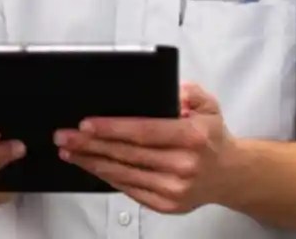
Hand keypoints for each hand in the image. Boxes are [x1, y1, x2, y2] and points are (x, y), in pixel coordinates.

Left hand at [55, 83, 236, 214]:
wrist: (231, 175)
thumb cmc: (211, 137)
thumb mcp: (208, 104)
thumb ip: (188, 91)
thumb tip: (167, 90)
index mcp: (192, 137)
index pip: (144, 131)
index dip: (111, 128)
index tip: (86, 124)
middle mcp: (183, 165)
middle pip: (126, 153)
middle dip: (90, 144)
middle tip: (64, 136)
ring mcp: (174, 189)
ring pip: (123, 173)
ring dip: (91, 161)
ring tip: (69, 150)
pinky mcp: (166, 205)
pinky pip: (128, 188)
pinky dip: (106, 176)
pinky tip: (90, 165)